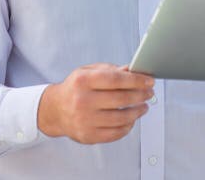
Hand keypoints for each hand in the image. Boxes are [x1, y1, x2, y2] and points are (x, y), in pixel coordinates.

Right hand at [37, 63, 154, 143]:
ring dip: (137, 111)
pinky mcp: (88, 136)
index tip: (149, 81)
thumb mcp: (88, 72)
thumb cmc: (75, 88)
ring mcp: (85, 120)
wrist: (55, 110)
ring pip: (121, 118)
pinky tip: (131, 119)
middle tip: (149, 93)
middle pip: (121, 98)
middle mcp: (82, 101)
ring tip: (143, 106)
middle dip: (140, 95)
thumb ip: (110, 70)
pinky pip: (115, 133)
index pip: (116, 79)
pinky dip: (128, 126)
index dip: (136, 80)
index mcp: (83, 81)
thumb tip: (133, 70)